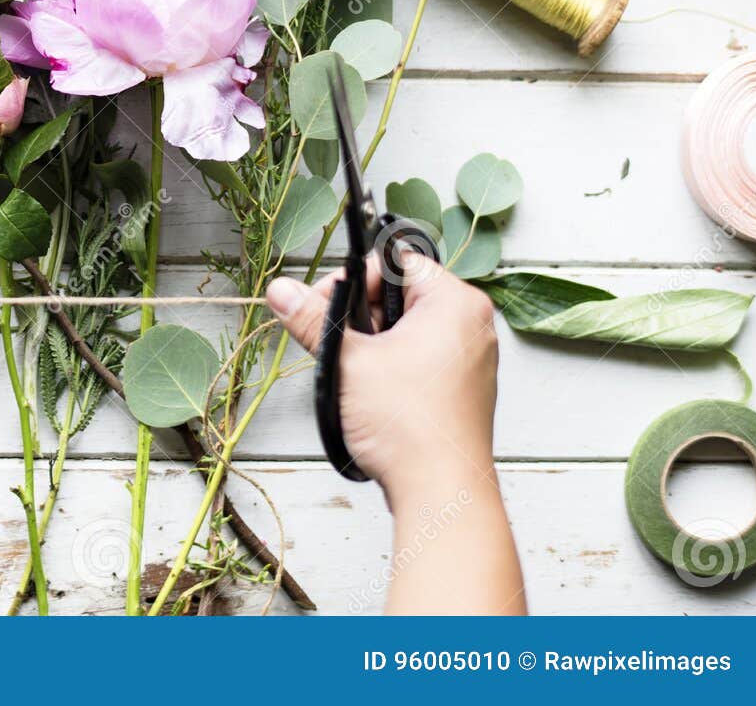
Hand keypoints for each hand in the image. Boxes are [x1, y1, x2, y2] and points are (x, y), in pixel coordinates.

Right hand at [266, 252, 523, 613]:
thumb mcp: (347, 361)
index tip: (327, 307)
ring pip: (406, 330)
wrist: (440, 491)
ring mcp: (471, 360)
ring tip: (353, 374)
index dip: (353, 281)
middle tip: (336, 344)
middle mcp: (472, 327)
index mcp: (456, 303)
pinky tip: (372, 393)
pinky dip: (390, 367)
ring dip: (371, 345)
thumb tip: (283, 291)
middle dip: (359, 317)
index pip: (395, 264)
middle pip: (398, 296)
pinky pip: (419, 359)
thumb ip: (312, 319)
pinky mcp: (462, 390)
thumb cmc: (410, 425)